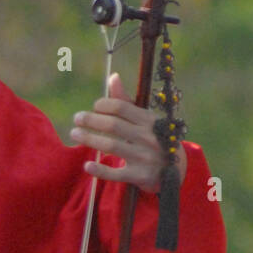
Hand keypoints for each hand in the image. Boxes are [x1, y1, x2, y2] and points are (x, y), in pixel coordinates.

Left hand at [69, 73, 186, 193]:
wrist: (177, 169)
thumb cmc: (154, 137)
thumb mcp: (145, 119)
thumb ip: (126, 101)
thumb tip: (113, 77)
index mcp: (150, 120)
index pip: (121, 107)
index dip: (103, 105)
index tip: (94, 107)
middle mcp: (149, 137)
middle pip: (113, 125)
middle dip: (91, 120)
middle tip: (76, 118)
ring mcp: (145, 158)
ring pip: (111, 146)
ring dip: (89, 139)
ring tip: (75, 134)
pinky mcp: (140, 176)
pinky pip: (116, 173)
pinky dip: (100, 169)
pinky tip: (87, 164)